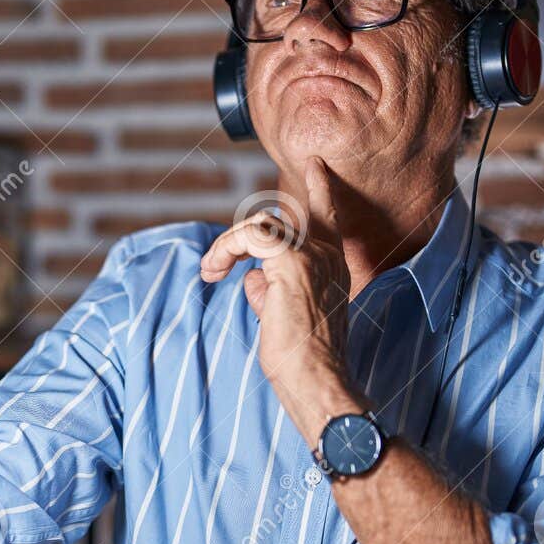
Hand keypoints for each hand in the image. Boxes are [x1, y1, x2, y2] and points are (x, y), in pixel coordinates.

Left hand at [200, 158, 359, 440]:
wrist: (317, 379)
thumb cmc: (301, 360)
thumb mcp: (283, 316)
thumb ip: (269, 290)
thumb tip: (249, 278)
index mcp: (333, 268)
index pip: (329, 217)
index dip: (321, 190)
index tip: (315, 165)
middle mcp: (328, 256)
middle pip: (281, 220)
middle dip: (240, 236)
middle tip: (214, 264)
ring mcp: (312, 255)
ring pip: (260, 225)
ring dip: (227, 247)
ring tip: (210, 274)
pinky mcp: (292, 261)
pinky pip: (251, 235)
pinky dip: (226, 248)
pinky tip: (214, 271)